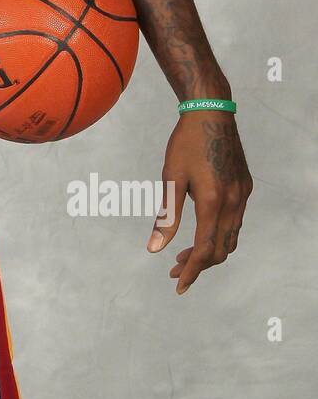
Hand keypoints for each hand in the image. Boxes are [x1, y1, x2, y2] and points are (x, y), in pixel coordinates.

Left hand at [147, 112, 251, 294]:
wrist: (211, 113)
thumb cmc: (186, 143)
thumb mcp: (171, 179)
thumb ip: (166, 216)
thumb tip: (154, 249)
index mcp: (213, 201)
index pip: (205, 250)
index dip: (192, 271)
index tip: (178, 285)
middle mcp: (233, 201)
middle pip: (221, 249)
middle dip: (199, 264)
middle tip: (174, 268)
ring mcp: (242, 194)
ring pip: (231, 237)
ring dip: (210, 250)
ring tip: (185, 253)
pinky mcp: (245, 187)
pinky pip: (236, 221)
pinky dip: (220, 233)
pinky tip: (202, 229)